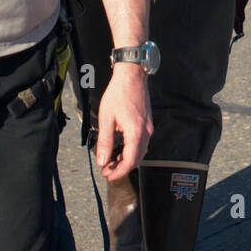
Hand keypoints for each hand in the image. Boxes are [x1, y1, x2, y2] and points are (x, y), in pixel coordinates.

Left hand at [95, 64, 151, 181]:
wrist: (132, 75)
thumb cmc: (118, 93)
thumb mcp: (106, 118)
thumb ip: (105, 142)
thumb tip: (102, 161)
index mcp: (136, 132)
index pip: (130, 161)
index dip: (119, 172)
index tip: (107, 175)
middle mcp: (146, 132)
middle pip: (137, 159)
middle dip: (122, 168)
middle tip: (107, 171)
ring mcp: (149, 127)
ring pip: (140, 151)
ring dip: (127, 159)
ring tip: (111, 161)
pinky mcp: (147, 123)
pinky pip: (142, 142)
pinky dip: (131, 150)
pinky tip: (120, 148)